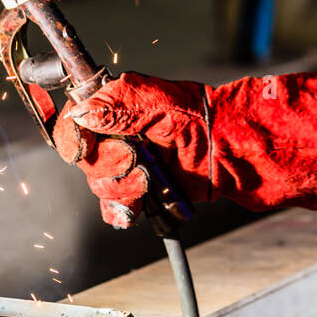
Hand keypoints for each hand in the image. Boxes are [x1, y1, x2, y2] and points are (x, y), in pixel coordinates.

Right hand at [52, 68, 316, 226]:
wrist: (242, 152)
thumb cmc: (209, 119)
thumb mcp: (162, 104)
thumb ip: (120, 105)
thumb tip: (81, 111)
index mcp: (119, 107)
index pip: (74, 122)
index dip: (74, 138)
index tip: (83, 148)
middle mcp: (121, 134)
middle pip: (86, 159)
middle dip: (110, 165)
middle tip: (140, 161)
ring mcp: (133, 164)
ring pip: (102, 186)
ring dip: (123, 189)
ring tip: (152, 182)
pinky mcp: (147, 191)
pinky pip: (117, 209)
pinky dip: (122, 212)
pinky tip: (135, 211)